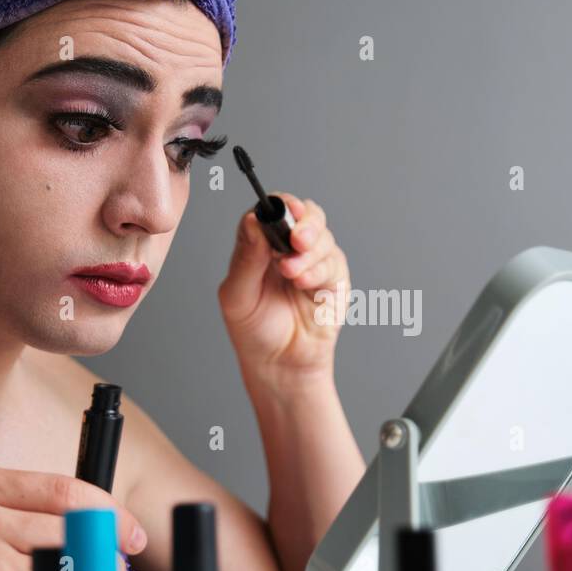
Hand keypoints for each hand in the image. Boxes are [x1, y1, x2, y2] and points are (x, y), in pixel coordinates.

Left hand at [217, 194, 349, 387]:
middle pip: (305, 214)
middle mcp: (289, 248)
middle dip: (305, 222)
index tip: (280, 212)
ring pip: (322, 237)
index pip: (272, 210)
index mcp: (261, 245)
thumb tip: (252, 221)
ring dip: (309, 253)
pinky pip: (334, 263)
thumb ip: (246, 258)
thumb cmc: (255, 331)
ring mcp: (314, 262)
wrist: (279, 364)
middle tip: (297, 240)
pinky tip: (304, 284)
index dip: (278, 205)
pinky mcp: (334, 280)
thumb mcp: (237, 296)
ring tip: (292, 275)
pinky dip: (319, 270)